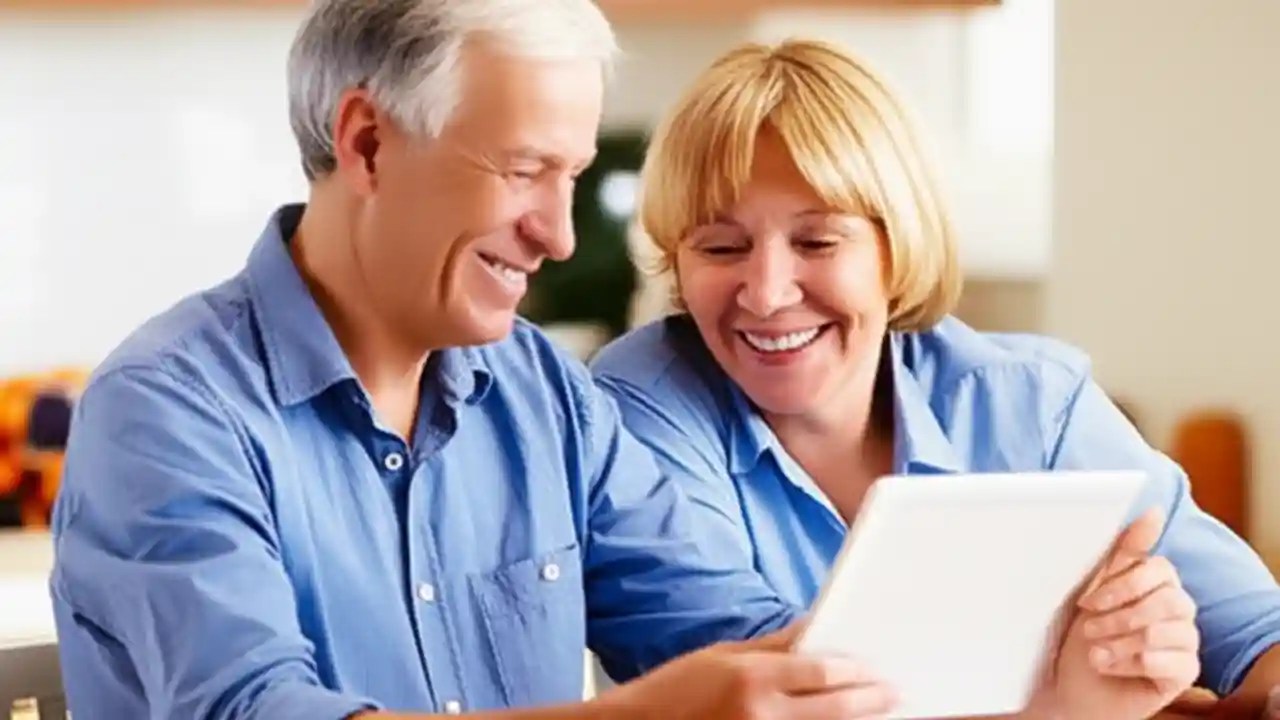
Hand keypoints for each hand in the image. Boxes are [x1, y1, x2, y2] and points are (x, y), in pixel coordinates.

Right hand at [596, 622, 897, 719]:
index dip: (855, 672)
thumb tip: (812, 629)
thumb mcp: (721, 655)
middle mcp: (760, 714)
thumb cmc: (674, 691)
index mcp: (751, 679)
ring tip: (879, 712)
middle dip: (869, 700)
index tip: (874, 670)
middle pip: (834, 708)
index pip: (821, 673)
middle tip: (894, 694)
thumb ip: (772, 645)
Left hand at [1042, 508, 1199, 719]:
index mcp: (1158, 580)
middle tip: (1088, 628)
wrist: (1069, 683)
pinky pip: (1165, 663)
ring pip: (1163, 632)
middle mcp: (1179, 606)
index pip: (1158, 568)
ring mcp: (1186, 639)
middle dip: (1118, 616)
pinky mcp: (1184, 671)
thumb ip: (1123, 549)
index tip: (1087, 600)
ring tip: (1094, 650)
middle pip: (1165, 600)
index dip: (1121, 585)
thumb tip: (1154, 511)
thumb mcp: (1093, 586)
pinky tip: (1107, 666)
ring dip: (1117, 642)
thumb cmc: (1082, 632)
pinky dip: (1126, 664)